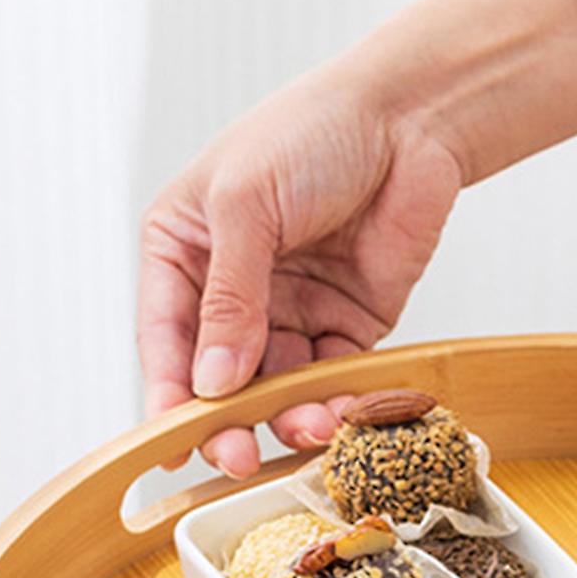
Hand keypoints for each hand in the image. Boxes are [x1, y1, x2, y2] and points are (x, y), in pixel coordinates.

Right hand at [138, 65, 463, 476]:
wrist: (409, 119)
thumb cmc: (312, 132)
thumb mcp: (247, 205)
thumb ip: (230, 297)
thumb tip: (215, 382)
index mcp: (184, 251)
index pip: (166, 338)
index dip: (167, 396)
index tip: (170, 447)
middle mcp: (232, 288)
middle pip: (220, 378)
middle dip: (229, 421)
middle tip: (235, 458)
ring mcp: (290, 310)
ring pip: (279, 387)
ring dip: (289, 416)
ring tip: (308, 429)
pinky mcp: (347, 324)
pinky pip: (335, 379)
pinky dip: (338, 402)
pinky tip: (344, 414)